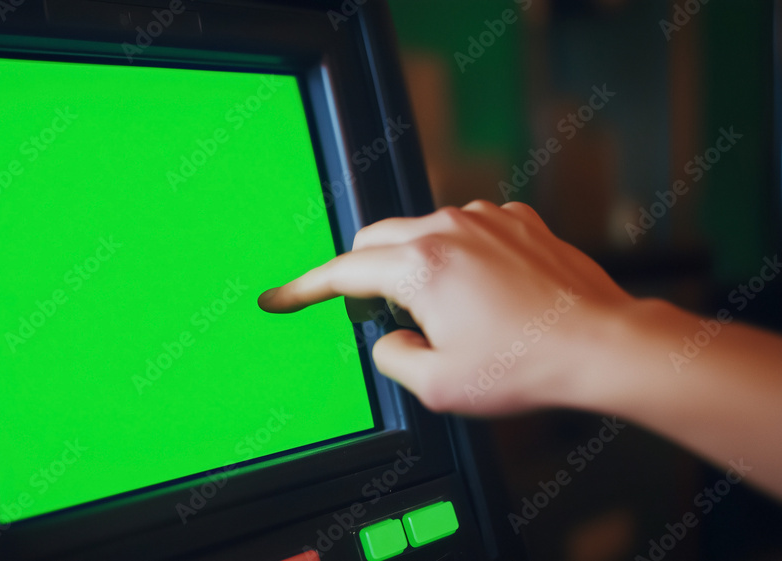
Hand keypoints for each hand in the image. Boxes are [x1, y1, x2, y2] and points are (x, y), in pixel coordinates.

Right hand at [258, 201, 632, 414]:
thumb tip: (388, 339)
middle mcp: (448, 229)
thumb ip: (391, 357)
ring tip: (454, 313)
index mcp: (420, 267)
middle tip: (385, 315)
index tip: (279, 298)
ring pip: (420, 232)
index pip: (342, 272)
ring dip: (415, 264)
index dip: (303, 289)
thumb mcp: (439, 386)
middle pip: (375, 240)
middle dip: (365, 274)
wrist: (600, 344)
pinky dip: (458, 254)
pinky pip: (465, 229)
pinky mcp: (516, 219)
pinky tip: (485, 291)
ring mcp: (485, 218)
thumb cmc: (526, 364)